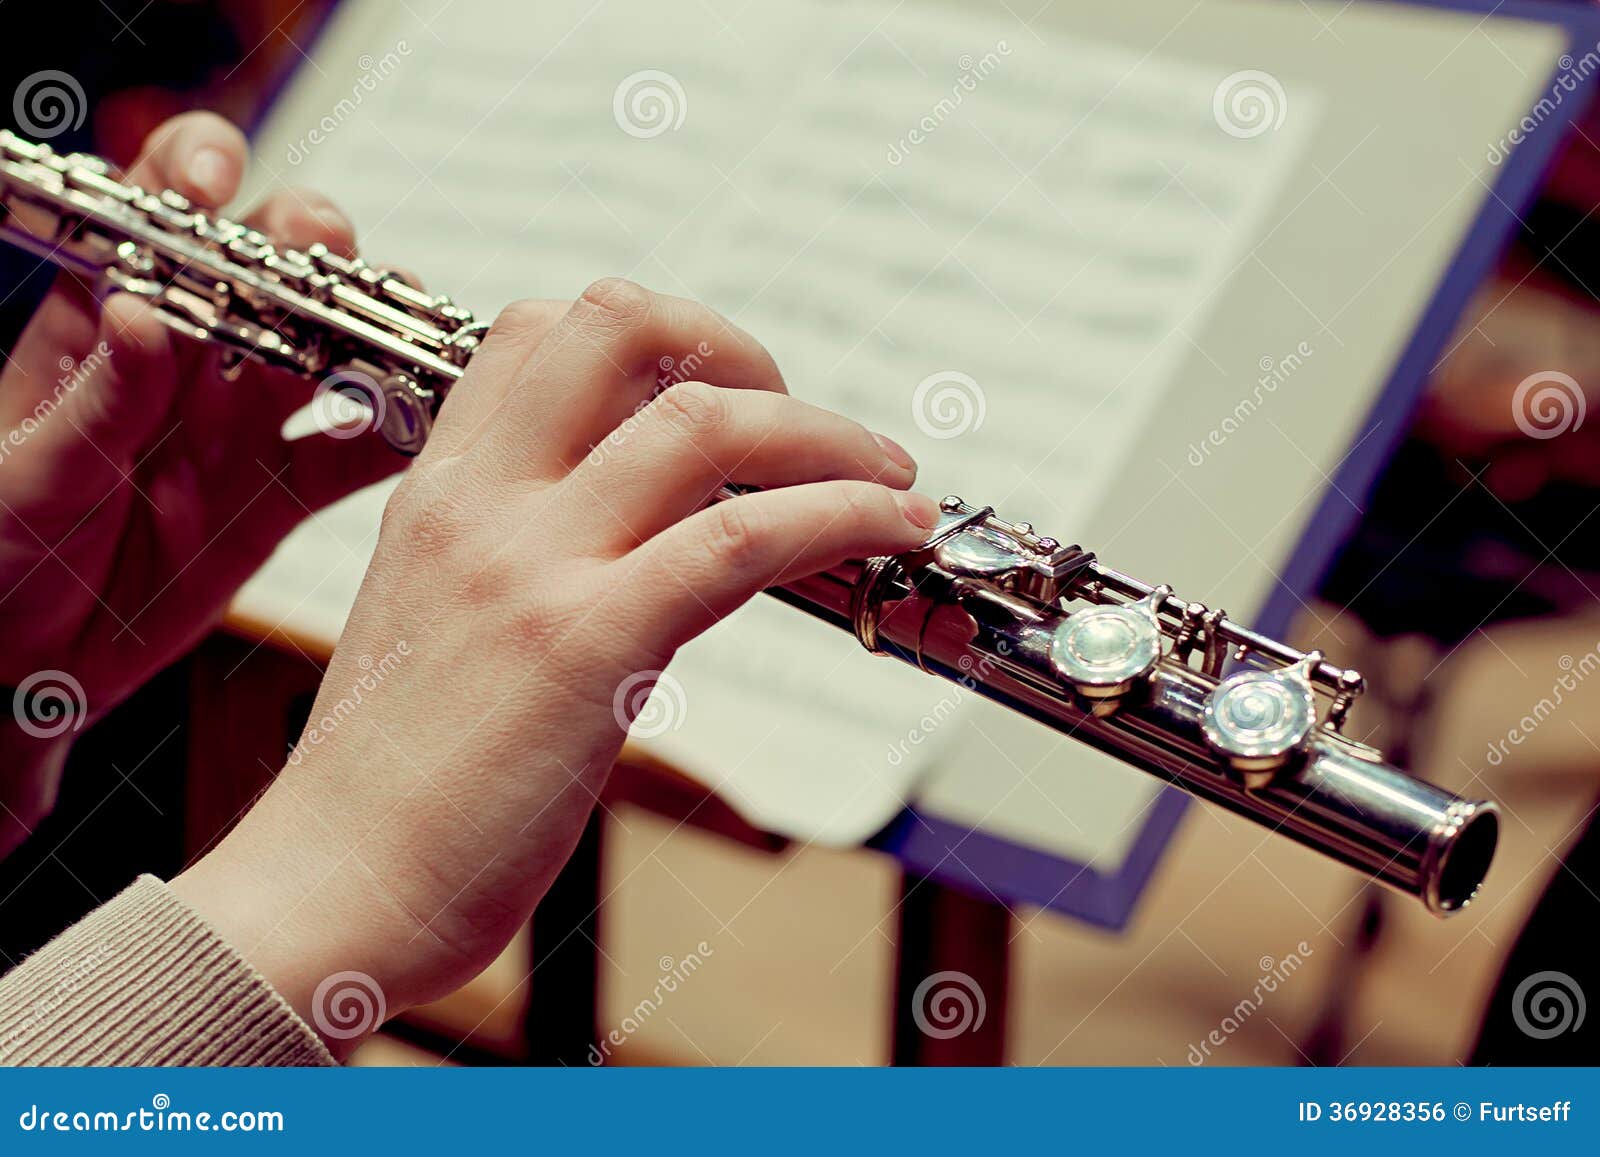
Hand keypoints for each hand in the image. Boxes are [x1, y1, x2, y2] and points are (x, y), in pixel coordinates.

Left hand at [0, 113, 398, 841]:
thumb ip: (91, 403)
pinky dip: (400, 442)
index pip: (157, 214)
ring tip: (408, 341)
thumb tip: (142, 314)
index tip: (218, 181)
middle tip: (326, 268)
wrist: (17, 667)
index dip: (195, 173)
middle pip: (269, 266)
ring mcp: (240, 427)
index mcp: (105, 326)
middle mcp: (186, 361)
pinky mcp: (277, 497)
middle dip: (309, 249)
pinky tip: (434, 431)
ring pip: (328, 351)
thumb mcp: (24, 478)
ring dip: (374, 335)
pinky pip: (352, 460)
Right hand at [170, 279, 935, 1054]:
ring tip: (890, 479)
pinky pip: (742, 539)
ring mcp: (531, 564)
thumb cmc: (392, 784)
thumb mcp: (444, 626)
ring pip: (705, 423)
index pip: (540, 329)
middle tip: (798, 417)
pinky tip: (896, 528)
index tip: (718, 395)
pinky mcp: (586, 644)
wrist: (330, 887)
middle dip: (738, 346)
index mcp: (441, 490)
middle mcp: (482, 501)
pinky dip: (842, 514)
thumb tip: (648, 537)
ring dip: (827, 435)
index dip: (653, 339)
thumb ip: (525, 559)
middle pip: (620, 323)